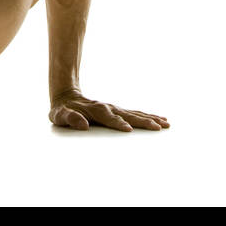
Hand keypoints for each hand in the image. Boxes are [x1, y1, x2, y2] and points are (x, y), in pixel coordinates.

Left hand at [49, 89, 169, 131]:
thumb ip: (70, 118)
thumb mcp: (59, 115)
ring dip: (150, 118)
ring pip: (135, 113)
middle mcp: (108, 107)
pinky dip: (147, 116)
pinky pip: (135, 113)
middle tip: (158, 127)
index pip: (110, 118)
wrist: (66, 95)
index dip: (118, 124)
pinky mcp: (118, 111)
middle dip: (143, 121)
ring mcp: (114, 108)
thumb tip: (83, 125)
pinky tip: (159, 120)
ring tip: (166, 123)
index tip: (129, 130)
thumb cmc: (63, 109)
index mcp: (96, 110)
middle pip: (128, 115)